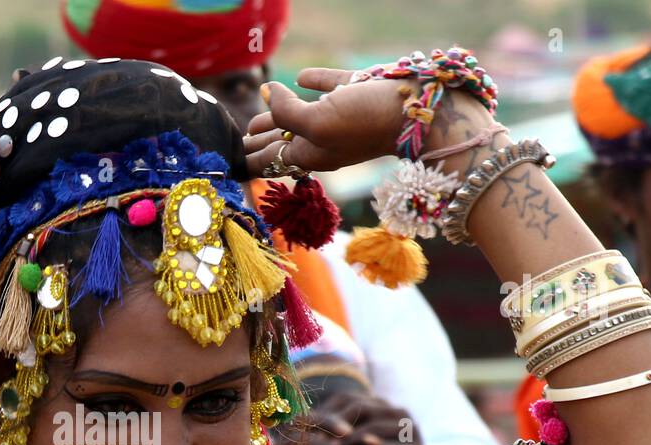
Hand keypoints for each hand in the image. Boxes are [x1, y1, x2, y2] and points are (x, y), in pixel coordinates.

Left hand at [243, 68, 491, 175]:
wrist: (418, 110)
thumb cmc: (363, 122)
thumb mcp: (315, 123)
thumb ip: (284, 111)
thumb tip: (267, 93)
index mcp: (311, 154)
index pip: (272, 160)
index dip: (251, 158)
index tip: (232, 158)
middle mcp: (325, 139)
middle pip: (284, 142)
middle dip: (262, 143)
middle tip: (240, 142)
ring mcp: (342, 116)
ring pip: (302, 117)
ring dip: (279, 117)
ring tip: (258, 118)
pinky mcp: (358, 93)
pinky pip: (329, 88)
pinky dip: (313, 82)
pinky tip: (300, 77)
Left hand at [309, 391, 439, 444]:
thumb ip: (327, 441)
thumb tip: (292, 438)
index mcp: (374, 406)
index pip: (346, 400)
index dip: (325, 413)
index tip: (305, 430)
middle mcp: (392, 412)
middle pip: (361, 408)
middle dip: (337, 424)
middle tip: (317, 440)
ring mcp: (408, 430)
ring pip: (378, 425)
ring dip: (355, 437)